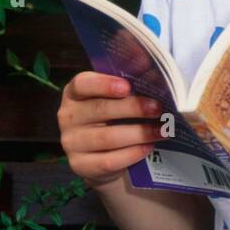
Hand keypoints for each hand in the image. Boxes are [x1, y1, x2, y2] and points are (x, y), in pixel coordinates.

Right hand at [58, 71, 162, 188]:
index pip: (82, 84)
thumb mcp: (115, 100)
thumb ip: (128, 83)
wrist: (101, 156)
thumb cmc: (111, 119)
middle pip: (100, 110)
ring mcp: (72, 143)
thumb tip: (147, 64)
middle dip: (133, 108)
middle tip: (157, 108)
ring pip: (107, 137)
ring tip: (161, 131)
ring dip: (139, 133)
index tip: (127, 86)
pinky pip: (109, 160)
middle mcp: (68, 116)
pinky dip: (132, 154)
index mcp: (75, 94)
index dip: (104, 84)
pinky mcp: (81, 165)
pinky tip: (148, 147)